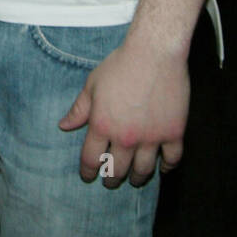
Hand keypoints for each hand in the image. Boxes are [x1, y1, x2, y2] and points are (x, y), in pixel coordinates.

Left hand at [58, 43, 188, 187]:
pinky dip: (167, 167)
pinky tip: (162, 168)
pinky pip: (172, 159)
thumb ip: (79, 109)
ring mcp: (151, 137)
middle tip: (110, 183)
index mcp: (102, 125)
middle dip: (111, 180)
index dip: (88, 171)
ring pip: (144, 170)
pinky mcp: (173, 133)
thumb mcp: (92, 85)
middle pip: (117, 170)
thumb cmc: (119, 65)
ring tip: (134, 180)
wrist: (153, 53)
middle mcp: (126, 137)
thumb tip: (63, 126)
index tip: (88, 176)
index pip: (91, 159)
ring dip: (137, 179)